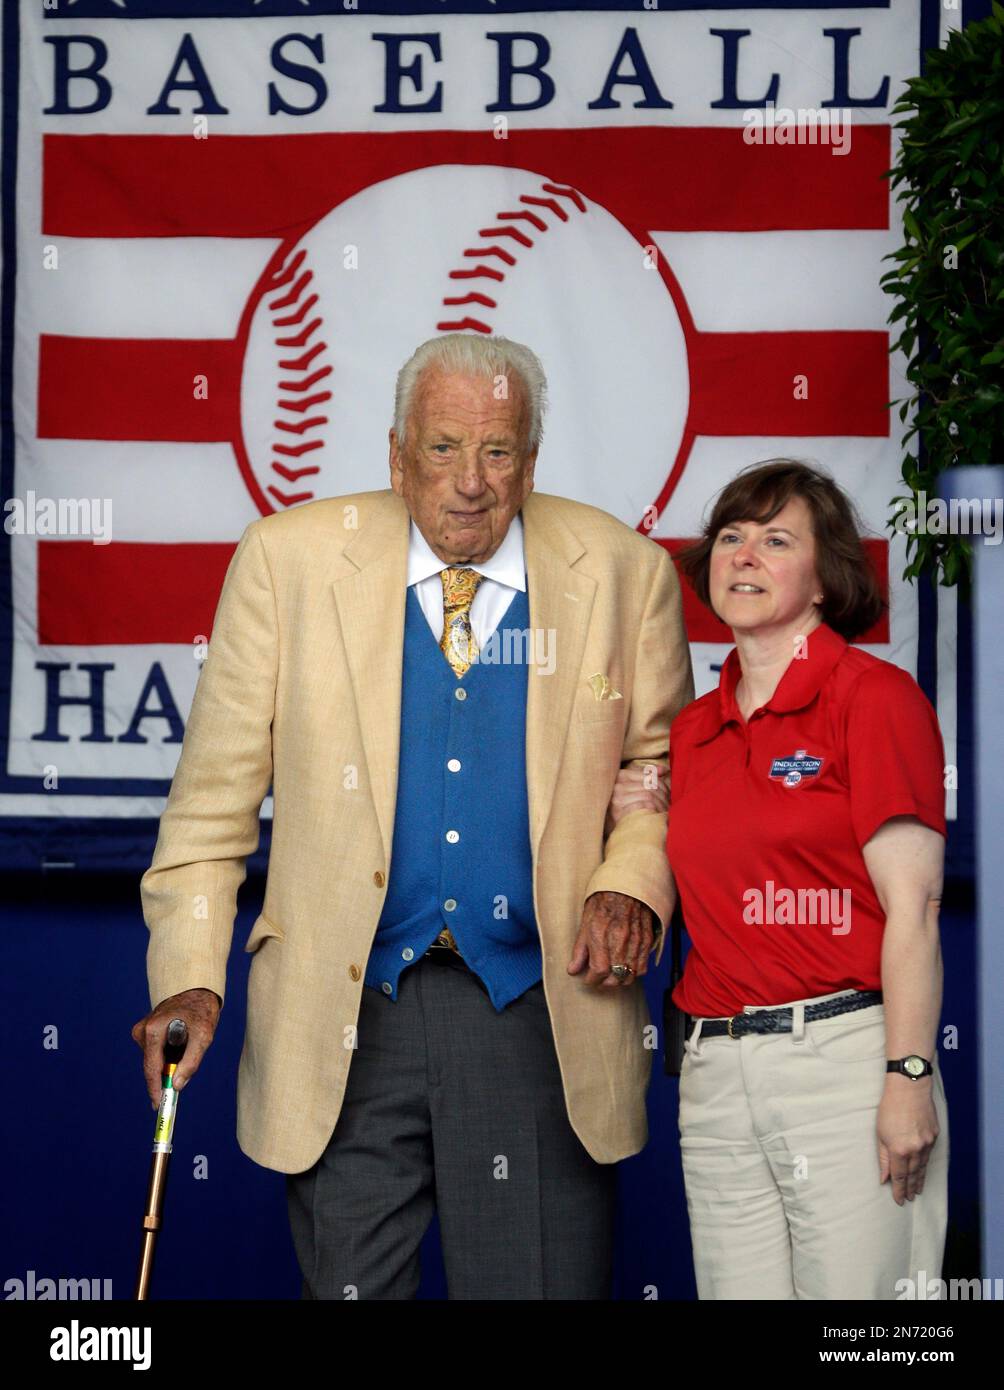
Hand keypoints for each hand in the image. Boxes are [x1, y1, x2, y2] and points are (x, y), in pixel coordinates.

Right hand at [131, 988, 220, 1109]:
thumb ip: (191, 1062)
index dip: (155, 1088)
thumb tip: (177, 1086)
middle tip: (179, 1084)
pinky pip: (156, 1052)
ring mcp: (142, 1030)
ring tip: (188, 1045)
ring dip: (169, 1062)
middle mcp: (143, 1030)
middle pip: (152, 1065)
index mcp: (153, 1030)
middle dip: (165, 1075)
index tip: (158, 1105)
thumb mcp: (203, 1037)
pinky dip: (168, 1054)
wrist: (197, 991)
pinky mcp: (146, 1031)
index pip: (151, 1067)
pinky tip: (181, 1043)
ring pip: (155, 1059)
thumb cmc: (201, 1012)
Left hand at [567, 890, 655, 987]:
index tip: (589, 978)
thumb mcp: (585, 922)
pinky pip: (642, 967)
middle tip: (599, 978)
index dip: (592, 979)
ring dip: (619, 980)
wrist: (626, 884)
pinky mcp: (647, 940)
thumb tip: (572, 970)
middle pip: (615, 977)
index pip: (599, 970)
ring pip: (630, 975)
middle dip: (605, 983)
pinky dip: (633, 972)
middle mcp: (619, 939)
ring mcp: (636, 940)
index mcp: (600, 933)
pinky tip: (625, 966)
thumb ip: (580, 949)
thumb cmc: (603, 900)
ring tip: (612, 975)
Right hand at [605, 763, 667, 835]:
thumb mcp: (632, 786)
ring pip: (647, 795)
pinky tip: (655, 815)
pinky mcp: (618, 813)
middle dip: (663, 795)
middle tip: (668, 804)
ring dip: (660, 803)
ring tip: (664, 810)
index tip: (667, 793)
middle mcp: (617, 786)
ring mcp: (617, 799)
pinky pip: (641, 806)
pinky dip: (651, 810)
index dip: (662, 784)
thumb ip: (647, 776)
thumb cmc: (623, 804)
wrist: (608, 824)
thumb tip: (663, 770)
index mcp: (620, 776)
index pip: (649, 776)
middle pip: (650, 786)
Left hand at [877, 1077, 939, 1203]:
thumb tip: (884, 1178)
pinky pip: (929, 1154)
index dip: (899, 1190)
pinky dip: (925, 1164)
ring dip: (920, 1179)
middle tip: (910, 1198)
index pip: (900, 1177)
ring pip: (923, 1166)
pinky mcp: (934, 1135)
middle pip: (913, 1174)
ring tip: (918, 1190)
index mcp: (899, 1149)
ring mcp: (927, 1143)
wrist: (909, 1088)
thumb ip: (883, 1158)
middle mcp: (916, 1149)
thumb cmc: (890, 1107)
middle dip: (911, 1188)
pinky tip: (923, 1169)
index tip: (899, 1200)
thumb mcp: (880, 1133)